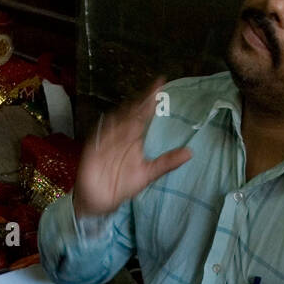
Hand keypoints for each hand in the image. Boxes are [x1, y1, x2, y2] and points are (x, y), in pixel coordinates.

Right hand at [72, 79, 192, 219]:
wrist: (99, 201)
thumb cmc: (121, 184)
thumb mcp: (147, 174)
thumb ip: (167, 162)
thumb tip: (190, 152)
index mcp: (133, 138)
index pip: (143, 115)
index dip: (151, 100)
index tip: (161, 83)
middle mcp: (120, 135)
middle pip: (130, 114)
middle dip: (141, 103)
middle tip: (154, 89)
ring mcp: (106, 141)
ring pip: (116, 123)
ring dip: (127, 115)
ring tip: (140, 105)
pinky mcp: (94, 151)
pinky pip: (101, 138)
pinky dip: (108, 132)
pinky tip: (115, 123)